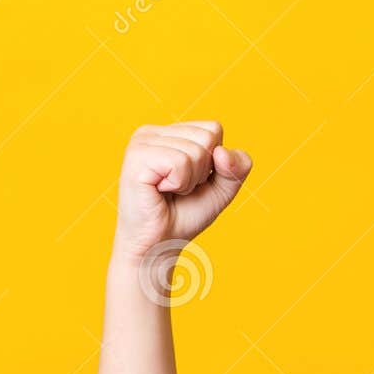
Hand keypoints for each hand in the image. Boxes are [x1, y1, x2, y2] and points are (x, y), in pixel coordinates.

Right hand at [113, 120, 251, 258]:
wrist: (159, 244)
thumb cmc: (185, 214)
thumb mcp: (223, 188)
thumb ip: (237, 166)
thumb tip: (221, 151)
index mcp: (169, 133)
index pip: (213, 129)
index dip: (215, 162)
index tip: (193, 180)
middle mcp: (152, 132)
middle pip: (207, 137)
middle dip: (203, 171)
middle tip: (180, 188)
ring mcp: (141, 142)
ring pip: (195, 151)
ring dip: (190, 181)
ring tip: (169, 191)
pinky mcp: (136, 157)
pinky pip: (180, 162)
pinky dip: (179, 183)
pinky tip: (160, 190)